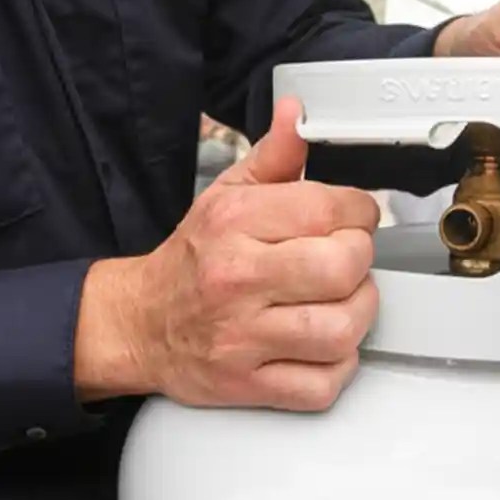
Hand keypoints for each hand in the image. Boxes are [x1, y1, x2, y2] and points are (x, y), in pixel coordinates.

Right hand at [75, 98, 380, 410]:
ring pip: (340, 330)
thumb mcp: (226, 195)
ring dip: (356, 315)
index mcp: (234, 223)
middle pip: (342, 268)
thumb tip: (297, 114)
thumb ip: (272, 157)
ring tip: (340, 302)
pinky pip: (322, 385)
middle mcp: (236, 278)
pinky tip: (323, 345)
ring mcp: (242, 337)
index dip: (360, 213)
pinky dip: (337, 367)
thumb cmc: (192, 260)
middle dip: (359, 261)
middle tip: (346, 260)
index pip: (328, 209)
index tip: (354, 219)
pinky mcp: (247, 385)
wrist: (139, 323)